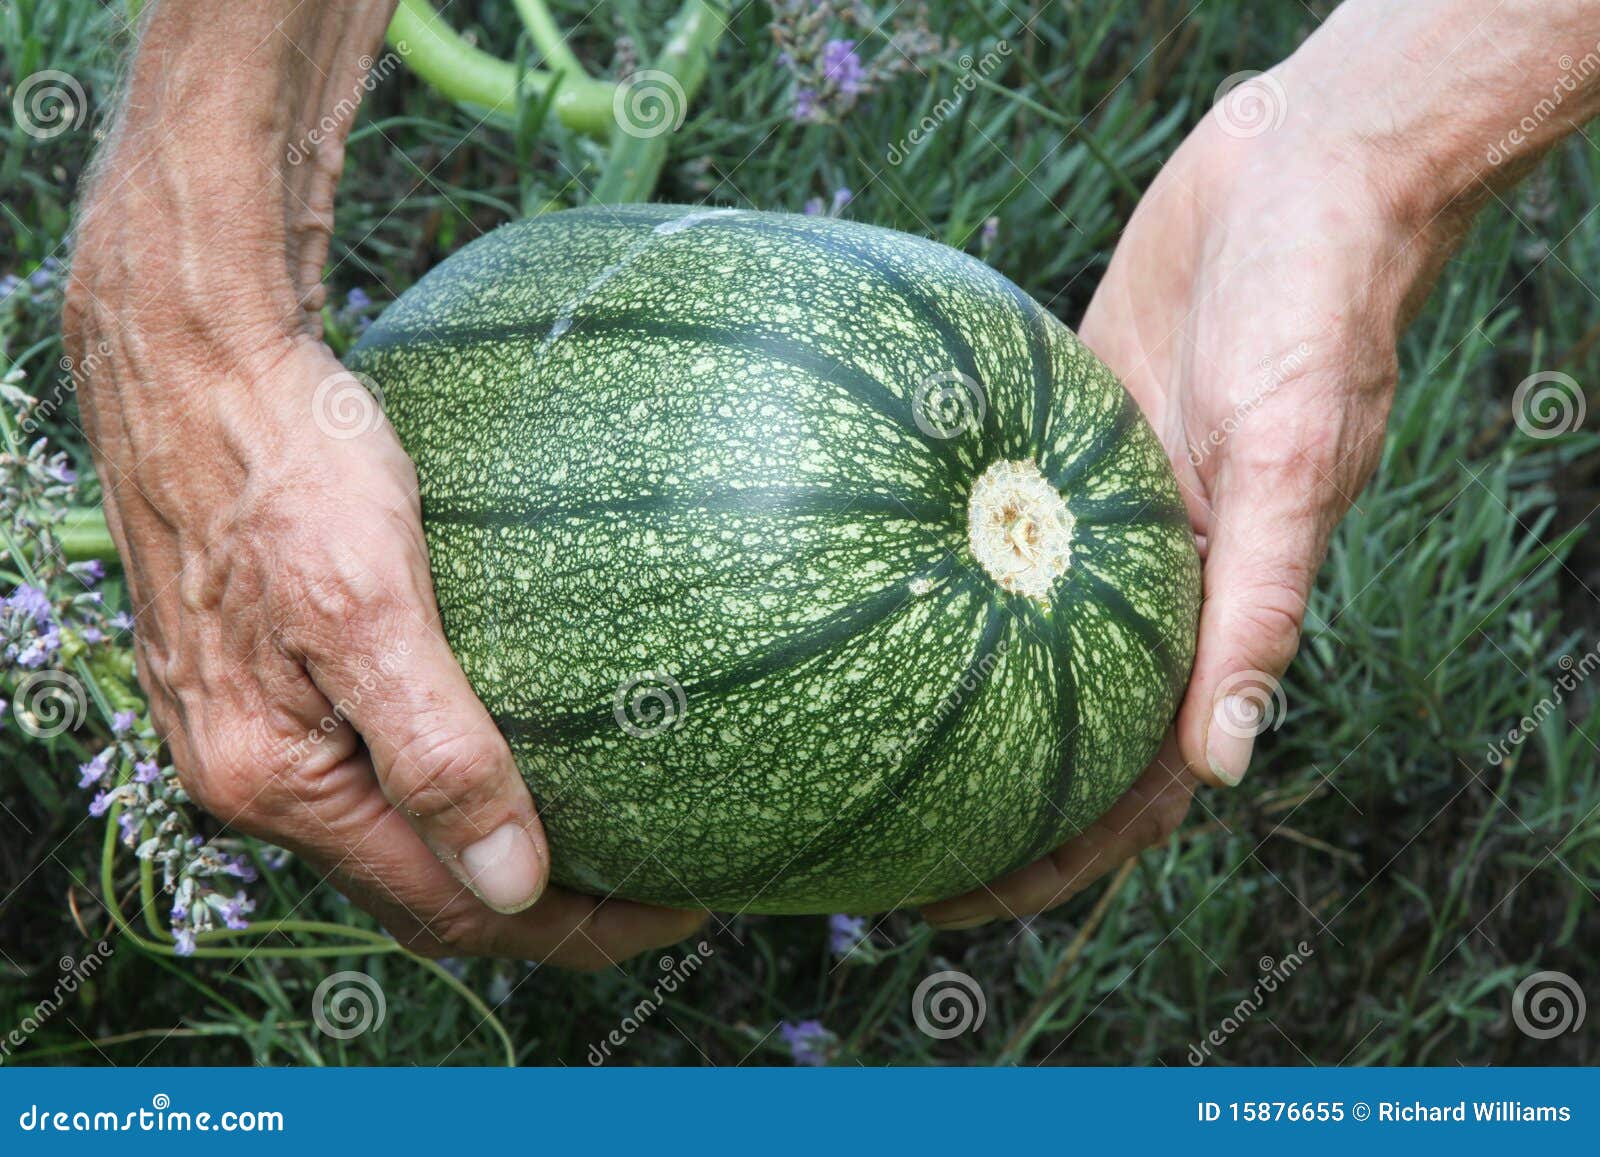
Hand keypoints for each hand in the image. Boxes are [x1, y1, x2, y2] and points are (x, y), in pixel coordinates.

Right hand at [63, 0, 703, 965]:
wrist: (195, 364)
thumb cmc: (284, 467)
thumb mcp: (369, 607)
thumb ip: (435, 754)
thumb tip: (510, 884)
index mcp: (275, 781)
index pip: (442, 906)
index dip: (565, 926)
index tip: (671, 913)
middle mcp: (256, 775)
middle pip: (416, 886)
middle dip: (533, 903)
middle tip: (650, 889)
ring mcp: (260, 726)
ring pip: (395, 830)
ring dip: (491, 850)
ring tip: (597, 838)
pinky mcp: (276, 673)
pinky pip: (376, 764)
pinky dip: (453, 783)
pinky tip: (517, 746)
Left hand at [923, 104, 1453, 928]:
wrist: (1295, 181)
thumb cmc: (1316, 316)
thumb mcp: (1291, 462)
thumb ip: (1261, 607)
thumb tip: (1224, 762)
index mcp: (1215, 614)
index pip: (1130, 781)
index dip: (1051, 857)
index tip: (955, 904)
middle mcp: (1146, 585)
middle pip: (1053, 731)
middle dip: (976, 805)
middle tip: (870, 852)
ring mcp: (1094, 521)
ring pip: (1013, 639)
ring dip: (944, 699)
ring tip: (844, 740)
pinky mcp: (1058, 447)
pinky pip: (986, 527)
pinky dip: (930, 565)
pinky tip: (853, 580)